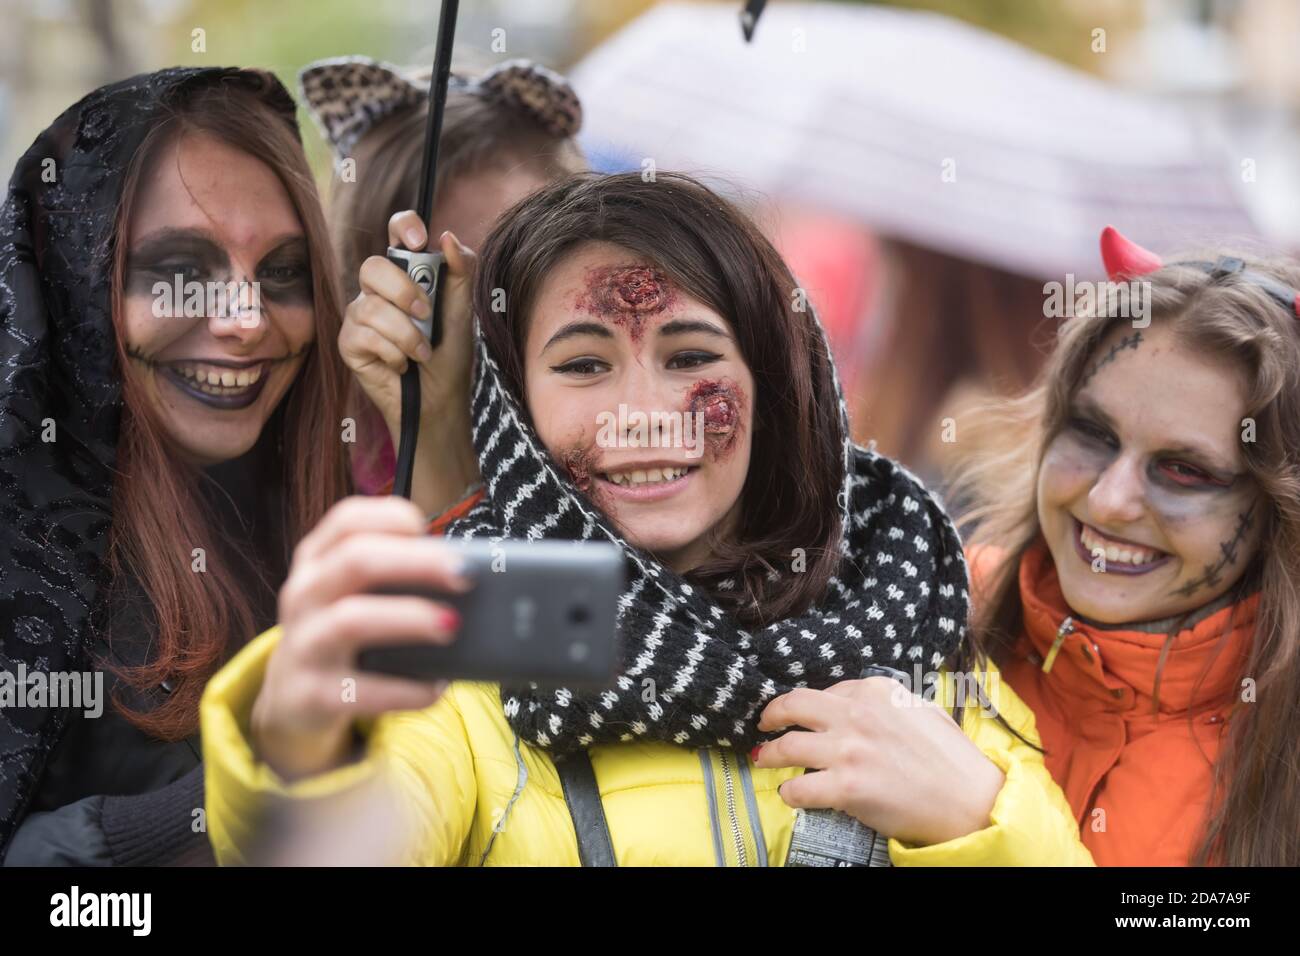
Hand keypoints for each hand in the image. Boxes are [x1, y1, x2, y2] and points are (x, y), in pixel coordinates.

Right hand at [251, 496, 471, 780]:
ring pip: (353, 620)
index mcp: (318, 560)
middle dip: (417, 562)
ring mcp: (303, 644)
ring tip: (453, 625)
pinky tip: (437, 685)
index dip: (391, 516)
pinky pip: (362, 690)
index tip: (428, 528)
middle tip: (465, 574)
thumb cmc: (344, 633)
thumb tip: (470, 575)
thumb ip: (398, 577)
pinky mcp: (310, 695)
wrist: (294, 699)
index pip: (347, 520)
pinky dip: (407, 688)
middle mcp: (304, 594)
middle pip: (355, 559)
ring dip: (410, 618)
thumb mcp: (356, 594)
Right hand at [339, 212, 478, 513]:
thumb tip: (448, 237)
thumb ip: (461, 273)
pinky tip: (401, 366)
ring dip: (405, 335)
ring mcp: (360, 315)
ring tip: (422, 353)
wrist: (440, 401)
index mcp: (409, 275)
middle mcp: (380, 290)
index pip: (396, 233)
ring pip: (371, 306)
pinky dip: (392, 353)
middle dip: (403, 291)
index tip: (418, 242)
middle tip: (425, 315)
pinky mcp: (349, 343)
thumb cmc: (451, 356)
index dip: (403, 227)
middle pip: (373, 266)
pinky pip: (363, 334)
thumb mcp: (463, 312)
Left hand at [754, 677, 1004, 846]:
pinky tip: (791, 795)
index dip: (809, 707)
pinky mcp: (846, 787)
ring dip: (769, 754)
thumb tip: (854, 705)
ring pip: (786, 747)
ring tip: (763, 759)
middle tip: (763, 725)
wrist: (972, 799)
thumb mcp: (920, 709)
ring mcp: (849, 750)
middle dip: (771, 715)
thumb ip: (884, 703)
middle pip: (793, 706)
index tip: (800, 715)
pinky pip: (798, 789)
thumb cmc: (952, 758)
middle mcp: (857, 714)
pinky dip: (788, 794)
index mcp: (876, 691)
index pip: (825, 692)